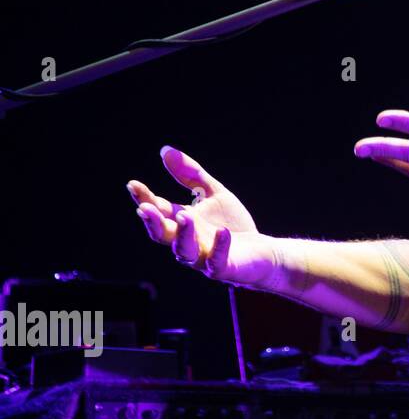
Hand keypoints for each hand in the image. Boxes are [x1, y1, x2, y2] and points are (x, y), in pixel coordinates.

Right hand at [127, 146, 270, 285]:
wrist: (263, 251)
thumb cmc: (232, 224)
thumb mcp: (213, 193)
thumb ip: (191, 174)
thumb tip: (165, 150)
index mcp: (181, 222)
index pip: (158, 210)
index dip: (145, 199)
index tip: (133, 184)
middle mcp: (187, 241)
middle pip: (162, 234)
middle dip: (153, 222)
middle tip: (145, 208)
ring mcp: (203, 257)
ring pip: (184, 251)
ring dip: (183, 234)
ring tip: (184, 215)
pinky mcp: (223, 268)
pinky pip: (217, 261)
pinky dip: (219, 247)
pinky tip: (223, 232)